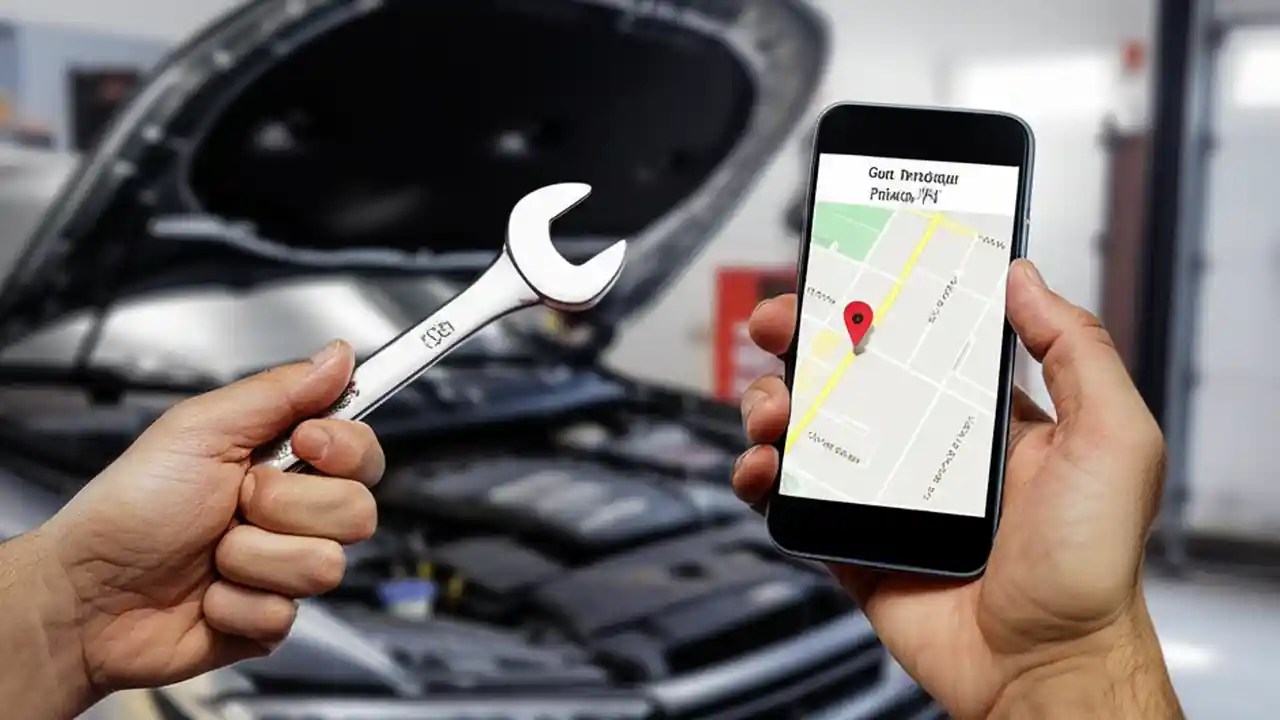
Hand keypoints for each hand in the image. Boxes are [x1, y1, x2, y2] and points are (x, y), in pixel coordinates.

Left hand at [26, 341, 382, 712]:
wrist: (85, 594)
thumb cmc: (130, 508)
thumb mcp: (201, 430)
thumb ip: (278, 391)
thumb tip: (339, 356)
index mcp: (282, 458)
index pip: (362, 448)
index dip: (346, 449)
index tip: (306, 443)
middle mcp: (293, 513)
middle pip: (358, 510)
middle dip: (286, 506)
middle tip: (235, 501)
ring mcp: (285, 568)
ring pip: (326, 565)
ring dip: (254, 557)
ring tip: (212, 553)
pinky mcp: (272, 619)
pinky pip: (287, 612)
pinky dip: (236, 602)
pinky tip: (207, 594)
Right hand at [733, 260, 1181, 718]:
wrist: (1043, 667)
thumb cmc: (1091, 566)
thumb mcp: (1113, 439)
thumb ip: (1076, 352)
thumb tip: (1026, 279)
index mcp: (984, 418)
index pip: (919, 341)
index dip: (878, 304)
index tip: (848, 276)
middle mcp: (928, 449)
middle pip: (847, 374)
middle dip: (803, 341)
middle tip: (779, 324)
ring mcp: (884, 495)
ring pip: (808, 429)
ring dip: (772, 403)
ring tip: (771, 409)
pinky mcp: (850, 541)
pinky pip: (792, 501)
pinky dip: (760, 477)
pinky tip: (761, 468)